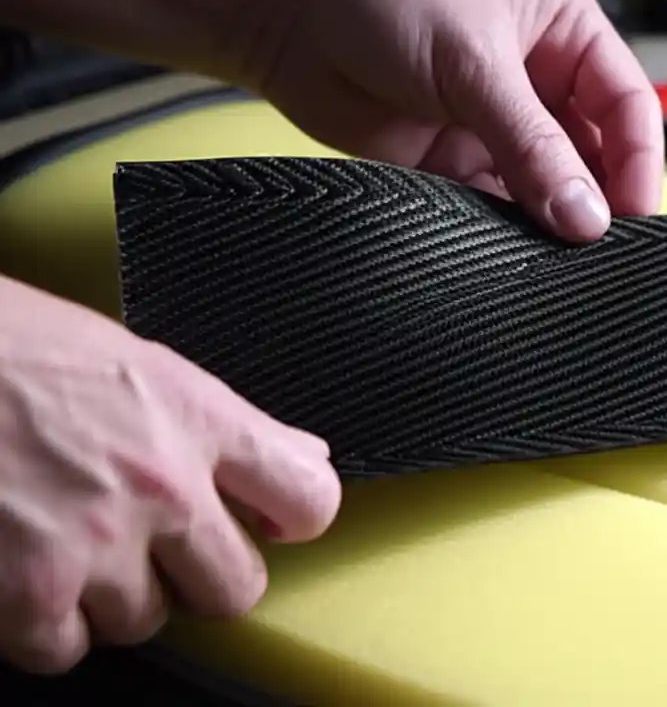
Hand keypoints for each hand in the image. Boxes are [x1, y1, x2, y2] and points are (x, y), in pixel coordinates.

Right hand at [0, 278, 340, 673]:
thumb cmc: (8, 345)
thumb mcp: (134, 360)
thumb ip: (220, 421)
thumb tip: (304, 457)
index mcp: (196, 417)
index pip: (310, 496)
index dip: (294, 517)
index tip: (271, 522)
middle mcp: (161, 486)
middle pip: (237, 588)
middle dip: (198, 576)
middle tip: (153, 548)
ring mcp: (95, 545)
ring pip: (146, 621)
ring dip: (109, 597)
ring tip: (63, 542)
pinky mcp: (26, 594)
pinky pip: (65, 649)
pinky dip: (42, 625)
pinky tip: (18, 573)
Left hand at [236, 0, 663, 241]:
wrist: (281, 11)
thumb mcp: (474, 59)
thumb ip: (532, 143)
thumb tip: (585, 212)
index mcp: (560, 29)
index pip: (625, 103)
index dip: (637, 158)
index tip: (634, 211)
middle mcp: (531, 77)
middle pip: (590, 151)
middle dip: (597, 196)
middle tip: (598, 242)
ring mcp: (490, 121)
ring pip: (542, 183)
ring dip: (550, 218)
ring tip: (555, 251)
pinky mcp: (448, 159)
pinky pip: (492, 203)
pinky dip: (503, 227)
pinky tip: (511, 245)